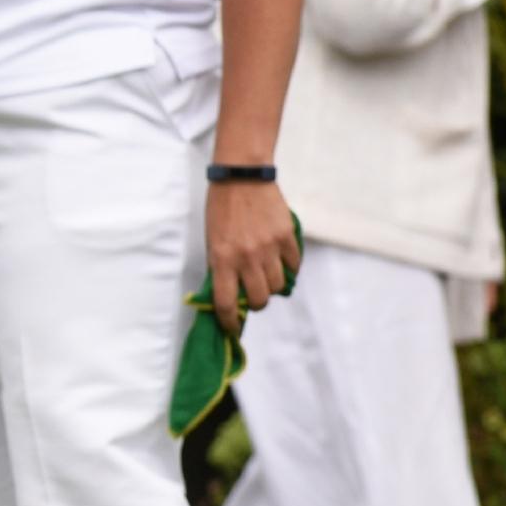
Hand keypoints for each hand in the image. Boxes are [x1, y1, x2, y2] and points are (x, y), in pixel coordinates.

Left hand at [206, 178, 300, 334]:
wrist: (241, 178)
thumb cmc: (221, 209)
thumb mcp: (212, 240)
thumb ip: (221, 266)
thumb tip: (231, 293)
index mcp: (221, 259)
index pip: (227, 303)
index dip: (229, 322)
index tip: (231, 328)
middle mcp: (246, 258)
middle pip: (260, 299)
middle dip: (256, 303)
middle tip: (253, 296)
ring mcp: (269, 248)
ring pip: (278, 286)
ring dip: (273, 287)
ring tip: (266, 277)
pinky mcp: (287, 238)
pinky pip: (293, 266)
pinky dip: (289, 269)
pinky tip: (281, 262)